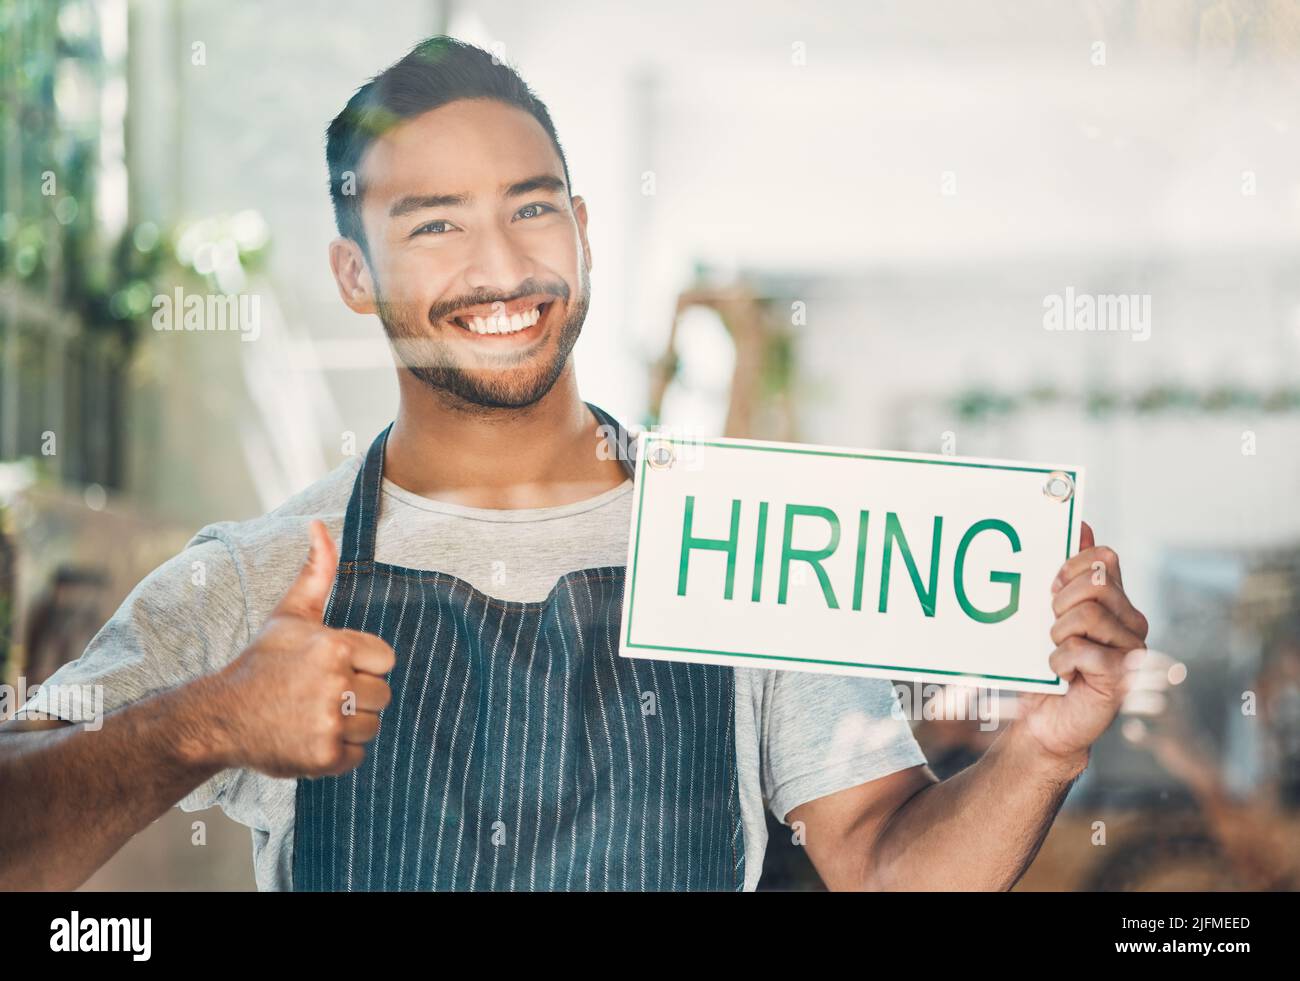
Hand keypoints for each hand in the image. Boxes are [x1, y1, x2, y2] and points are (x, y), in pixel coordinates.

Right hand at [208, 520, 394, 777]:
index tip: (333, 667)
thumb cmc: (262, 662)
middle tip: (318, 693)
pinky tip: (310, 737)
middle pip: (383, 694)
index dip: (363, 664)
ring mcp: (329, 722)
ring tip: (313, 714)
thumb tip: (319, 524)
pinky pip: (358, 754)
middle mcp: (335, 684)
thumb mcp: (290, 614)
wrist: (220, 717)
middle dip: (357, 695)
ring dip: (349, 725)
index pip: (386, 659)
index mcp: (334, 646)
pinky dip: (339, 752)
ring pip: (372, 725)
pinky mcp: (325, 756)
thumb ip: (316, 572)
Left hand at [1017, 521, 1148, 766]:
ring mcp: (1130, 650)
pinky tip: (1061, 674)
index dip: (1069, 568)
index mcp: (1116, 601)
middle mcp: (1131, 621)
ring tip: (1057, 652)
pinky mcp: (1121, 678)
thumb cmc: (1044, 664)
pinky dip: (1059, 662)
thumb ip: (1067, 572)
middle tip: (1053, 629)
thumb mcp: (1048, 613)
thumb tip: (1082, 524)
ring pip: (1087, 615)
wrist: (1044, 720)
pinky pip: (1082, 651)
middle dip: (1060, 603)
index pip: (1102, 558)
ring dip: (1057, 635)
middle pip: (1095, 583)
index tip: (1051, 591)